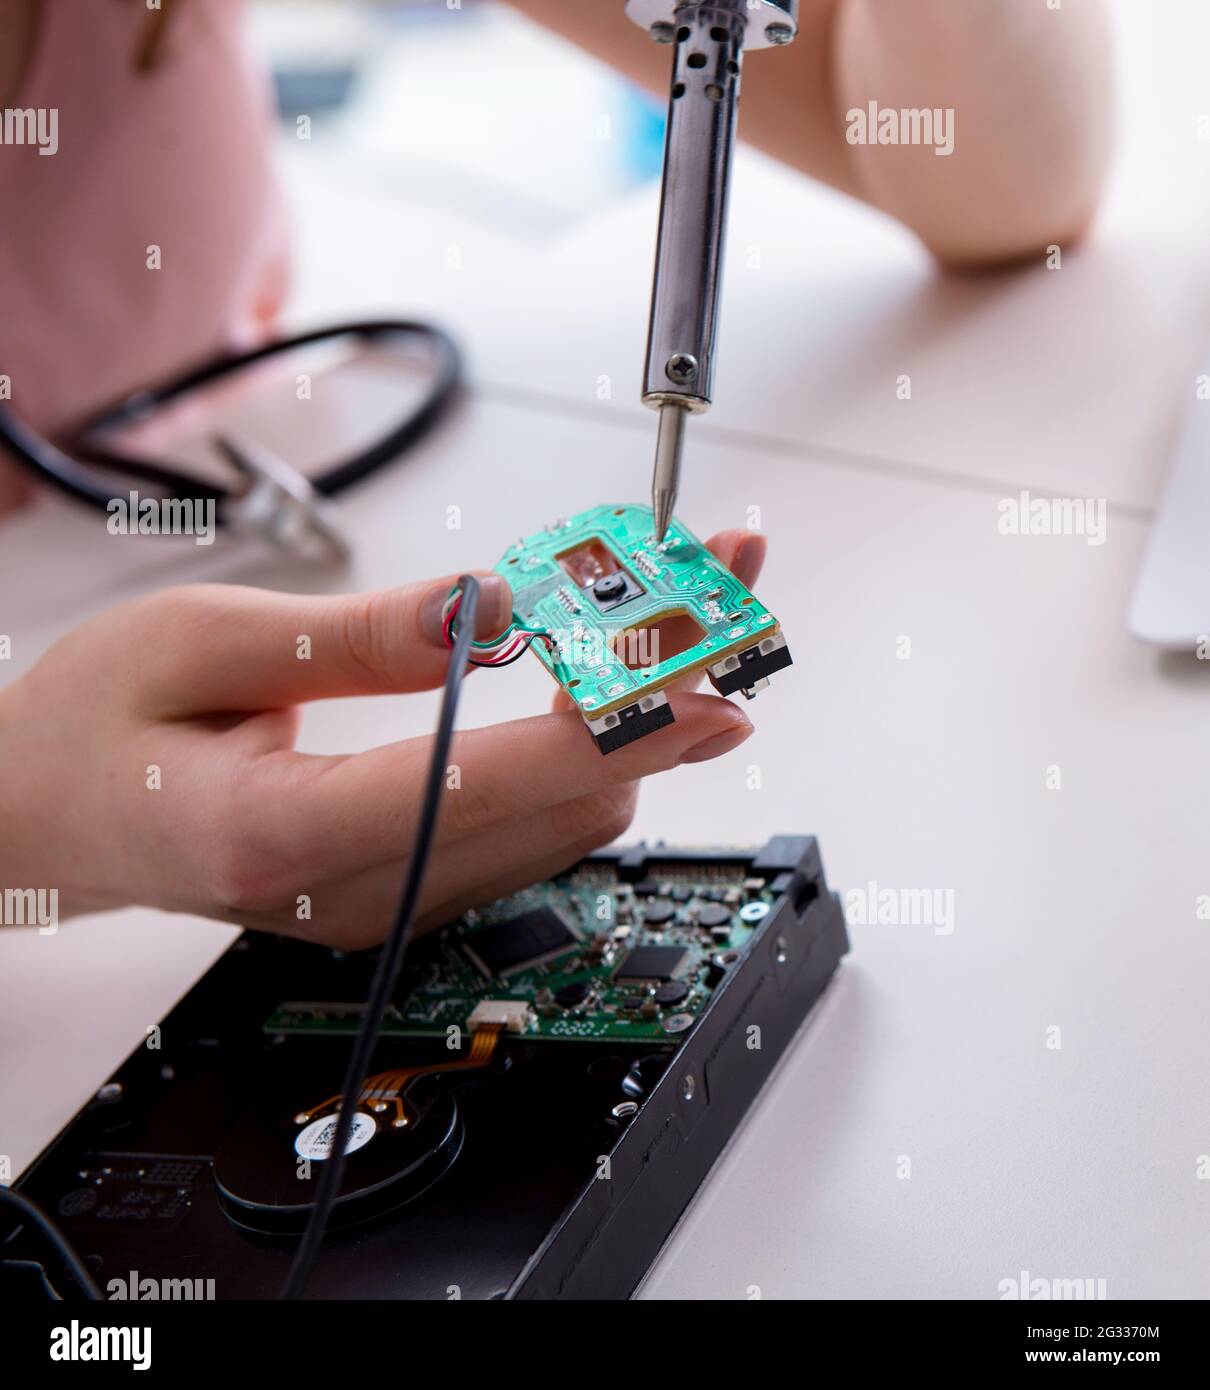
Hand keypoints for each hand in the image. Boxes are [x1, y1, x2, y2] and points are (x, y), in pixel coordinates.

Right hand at [0, 531, 764, 946]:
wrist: (41, 817)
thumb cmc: (94, 727)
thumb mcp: (201, 642)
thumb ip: (362, 633)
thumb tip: (495, 607)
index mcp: (292, 833)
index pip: (499, 781)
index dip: (620, 719)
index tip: (708, 664)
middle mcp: (361, 889)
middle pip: (568, 804)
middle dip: (663, 693)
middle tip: (729, 591)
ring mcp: (392, 900)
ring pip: (571, 822)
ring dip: (642, 719)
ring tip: (689, 617)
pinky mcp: (409, 885)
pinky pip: (537, 827)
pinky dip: (595, 749)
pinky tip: (622, 681)